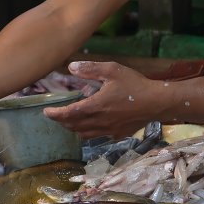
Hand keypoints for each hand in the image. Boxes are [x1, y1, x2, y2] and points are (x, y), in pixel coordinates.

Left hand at [43, 61, 160, 138]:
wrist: (157, 102)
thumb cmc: (135, 84)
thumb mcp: (112, 70)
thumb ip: (90, 69)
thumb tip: (71, 68)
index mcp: (95, 106)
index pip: (68, 114)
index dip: (55, 114)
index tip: (46, 113)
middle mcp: (99, 121)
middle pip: (73, 126)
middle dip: (62, 122)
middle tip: (56, 115)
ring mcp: (109, 130)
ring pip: (84, 134)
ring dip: (73, 128)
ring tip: (70, 120)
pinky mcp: (118, 134)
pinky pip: (98, 136)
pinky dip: (88, 132)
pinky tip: (91, 124)